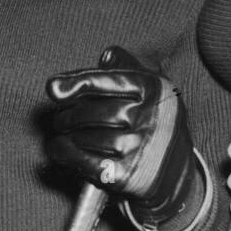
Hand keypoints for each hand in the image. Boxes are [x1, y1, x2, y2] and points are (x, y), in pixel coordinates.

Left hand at [46, 46, 197, 223]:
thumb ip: (129, 68)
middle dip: (68, 114)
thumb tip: (105, 56)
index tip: (52, 88)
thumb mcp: (154, 91)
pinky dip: (64, 153)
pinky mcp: (127, 175)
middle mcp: (150, 116)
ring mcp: (140, 147)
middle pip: (92, 111)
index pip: (107, 81)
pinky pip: (84, 160)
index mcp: (155, 89)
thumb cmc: (157, 124)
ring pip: (86, 136)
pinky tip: (57, 148)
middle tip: (59, 118)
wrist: (178, 175)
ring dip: (67, 134)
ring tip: (62, 132)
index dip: (75, 83)